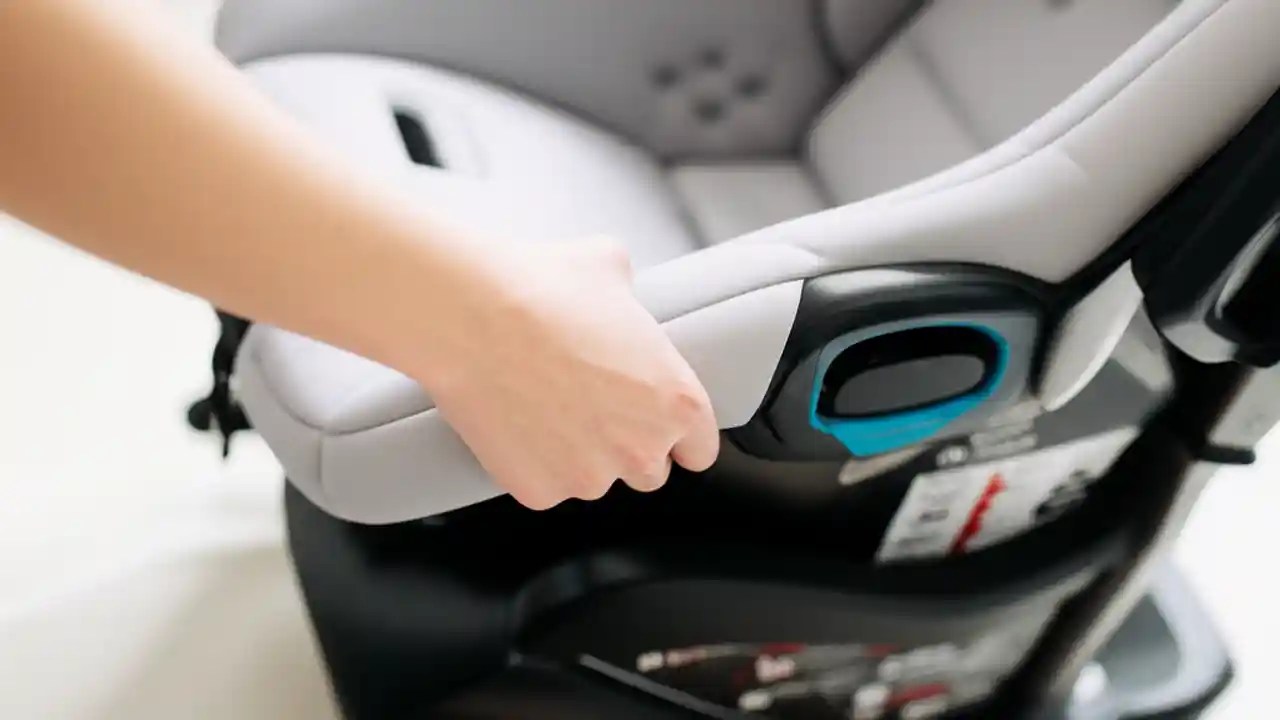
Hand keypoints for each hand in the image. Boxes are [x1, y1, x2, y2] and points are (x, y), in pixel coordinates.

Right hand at [421, 237, 719, 509]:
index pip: (699, 448)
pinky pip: (545, 486)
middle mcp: (642, 449)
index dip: (675, 434)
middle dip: (624, 445)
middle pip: (649, 470)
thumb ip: (630, 296)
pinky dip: (533, 464)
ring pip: (593, 479)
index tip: (651, 420)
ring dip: (578, 455)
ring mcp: (589, 477)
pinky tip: (517, 421)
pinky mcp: (540, 492)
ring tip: (545, 405)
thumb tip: (619, 291)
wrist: (470, 316)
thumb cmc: (541, 290)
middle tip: (589, 404)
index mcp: (677, 401)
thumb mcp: (608, 268)